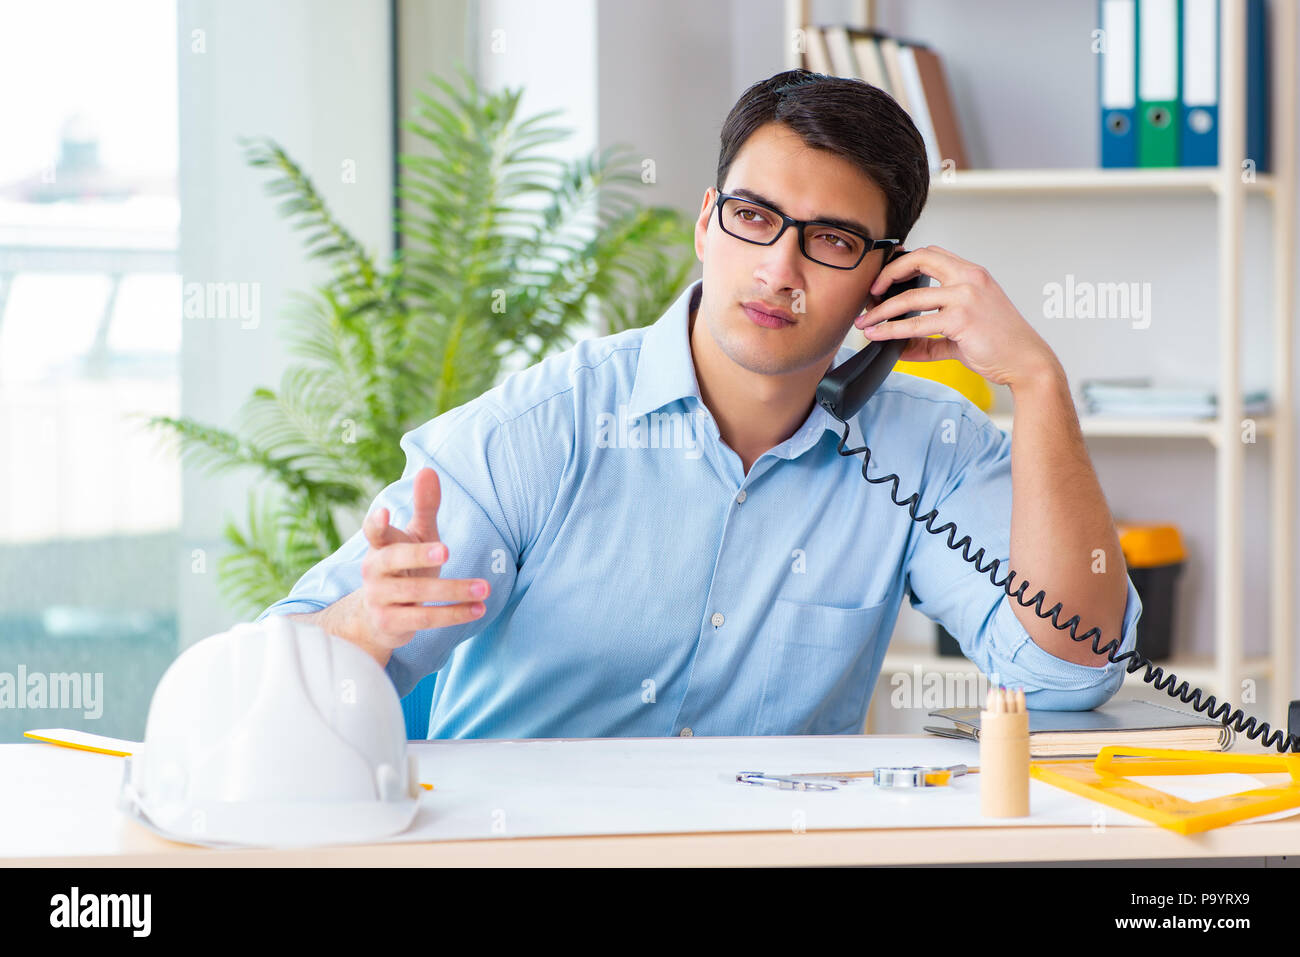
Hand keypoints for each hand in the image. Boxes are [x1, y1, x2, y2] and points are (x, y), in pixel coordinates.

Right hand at [358, 467, 488, 652]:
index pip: (374, 531)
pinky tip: (479, 609)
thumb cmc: (404, 568)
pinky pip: (424, 619)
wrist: (379, 618)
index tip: (384, 513)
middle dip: (419, 555)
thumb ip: (424, 507)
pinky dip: (453, 614)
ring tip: (485, 587)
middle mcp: (374, 571)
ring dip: (453, 590)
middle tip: (446, 549)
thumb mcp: (416, 536)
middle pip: (394, 560)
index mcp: (380, 546)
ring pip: (416, 594)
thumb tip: (428, 470)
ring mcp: (379, 598)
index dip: (376, 523)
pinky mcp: (390, 623)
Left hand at [854, 245, 1061, 388]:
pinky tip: (879, 335)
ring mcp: (966, 297)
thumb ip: (931, 338)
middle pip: (919, 260)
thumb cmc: (1002, 344)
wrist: (1027, 362)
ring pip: (910, 298)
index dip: (903, 262)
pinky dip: (892, 331)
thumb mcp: (961, 334)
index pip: (931, 254)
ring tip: (865, 322)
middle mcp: (970, 278)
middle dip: (887, 274)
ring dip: (881, 311)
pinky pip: (916, 324)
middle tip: (870, 293)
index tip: (885, 279)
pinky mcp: (961, 319)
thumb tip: (901, 348)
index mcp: (972, 274)